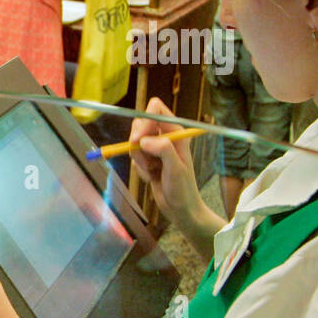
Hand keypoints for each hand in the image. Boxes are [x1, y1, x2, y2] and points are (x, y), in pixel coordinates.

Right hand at [129, 98, 203, 225]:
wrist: (181, 208)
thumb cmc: (183, 189)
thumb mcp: (176, 169)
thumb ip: (163, 150)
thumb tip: (144, 140)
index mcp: (176, 133)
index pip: (156, 109)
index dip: (144, 119)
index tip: (139, 138)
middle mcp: (165, 137)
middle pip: (140, 124)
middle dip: (137, 142)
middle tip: (144, 160)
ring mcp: (156, 148)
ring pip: (134, 143)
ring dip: (139, 159)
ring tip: (153, 171)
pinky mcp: (149, 159)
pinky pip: (134, 157)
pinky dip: (139, 168)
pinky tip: (152, 177)